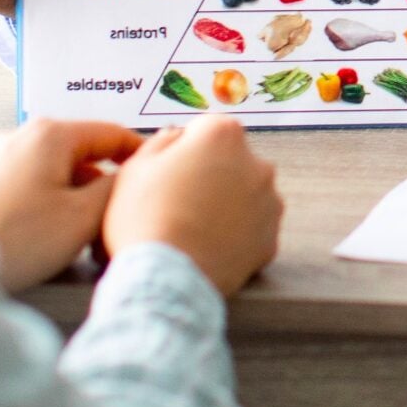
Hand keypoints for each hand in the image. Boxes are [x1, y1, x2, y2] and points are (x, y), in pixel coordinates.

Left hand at [0, 118, 141, 292]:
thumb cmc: (15, 240)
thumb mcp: (83, 216)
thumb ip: (116, 189)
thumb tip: (127, 177)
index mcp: (50, 134)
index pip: (111, 133)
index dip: (139, 152)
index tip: (156, 168)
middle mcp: (21, 136)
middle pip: (81, 152)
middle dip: (102, 181)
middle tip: (118, 212)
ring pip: (54, 170)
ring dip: (74, 195)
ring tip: (83, 232)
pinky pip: (29, 184)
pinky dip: (48, 201)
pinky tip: (49, 233)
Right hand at [103, 115, 282, 296]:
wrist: (164, 276)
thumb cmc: (144, 217)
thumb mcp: (135, 168)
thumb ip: (161, 142)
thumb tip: (176, 136)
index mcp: (223, 135)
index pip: (205, 129)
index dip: (182, 150)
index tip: (168, 172)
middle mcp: (257, 163)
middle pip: (230, 161)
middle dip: (210, 175)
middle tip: (178, 202)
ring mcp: (269, 203)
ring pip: (245, 196)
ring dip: (227, 205)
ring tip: (193, 228)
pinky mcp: (271, 239)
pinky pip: (252, 230)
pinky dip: (236, 236)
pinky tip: (208, 247)